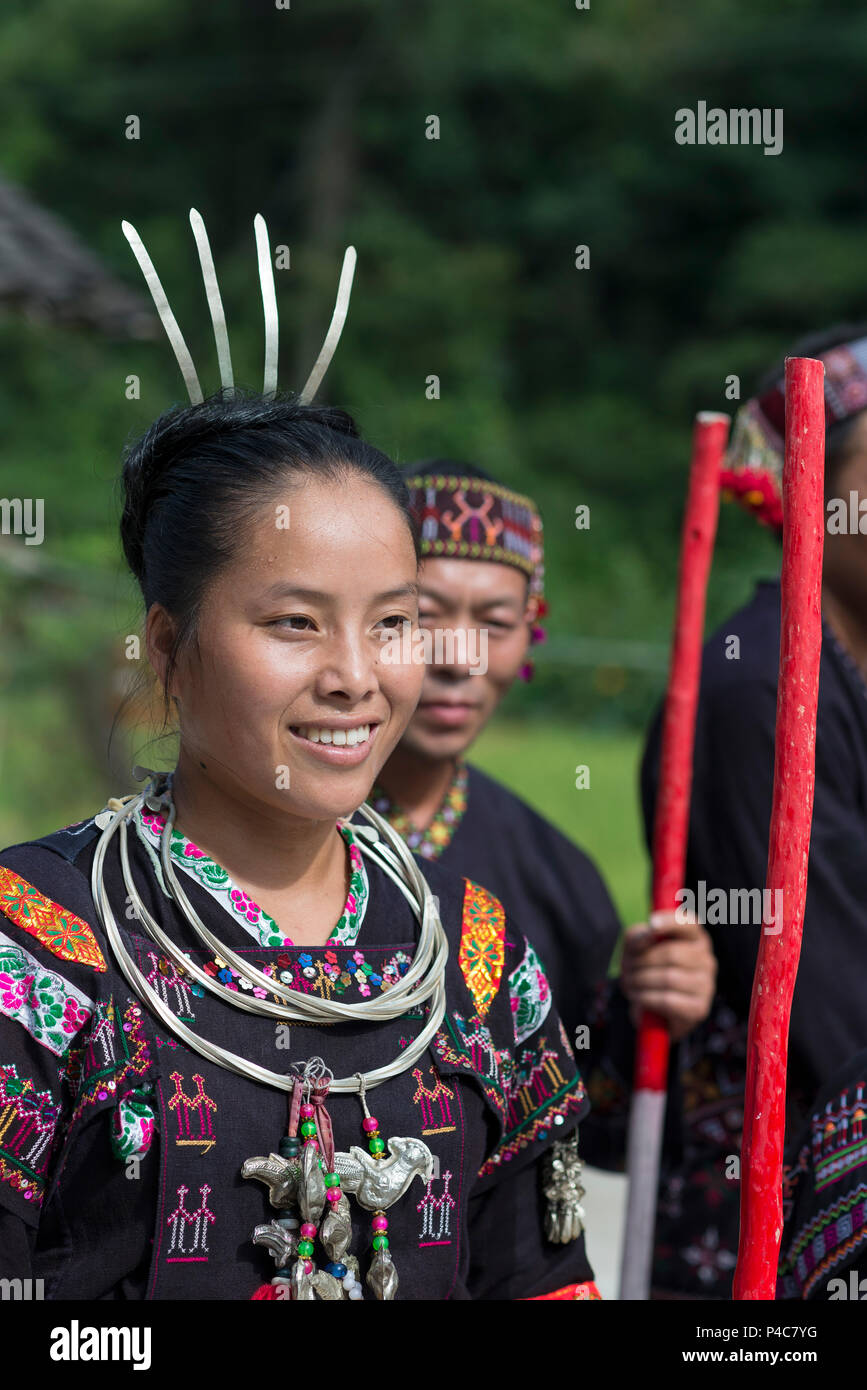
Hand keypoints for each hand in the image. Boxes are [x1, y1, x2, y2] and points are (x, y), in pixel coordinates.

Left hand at [618, 910, 716, 1041]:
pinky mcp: (699, 1008)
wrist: (649, 1011)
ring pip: (669, 978)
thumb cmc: (644, 972)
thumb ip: (637, 936)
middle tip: (627, 969)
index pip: (689, 924)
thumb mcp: (634, 950)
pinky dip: (647, 998)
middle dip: (642, 961)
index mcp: (694, 939)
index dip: (671, 922)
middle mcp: (706, 960)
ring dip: (641, 981)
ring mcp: (706, 985)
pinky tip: (640, 998)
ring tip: (630, 984)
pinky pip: (668, 1000)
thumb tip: (648, 933)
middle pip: (672, 953)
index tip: (651, 922)